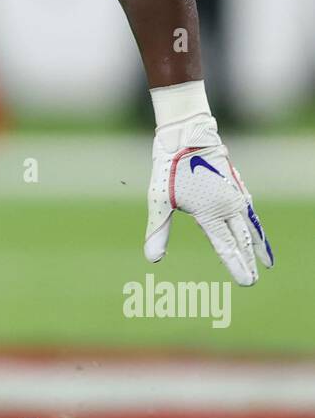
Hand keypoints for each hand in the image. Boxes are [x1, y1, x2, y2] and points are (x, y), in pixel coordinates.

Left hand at [145, 114, 273, 285]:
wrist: (186, 135)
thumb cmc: (169, 168)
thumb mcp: (159, 200)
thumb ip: (158, 231)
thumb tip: (152, 259)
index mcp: (211, 213)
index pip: (227, 247)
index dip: (237, 266)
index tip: (247, 282)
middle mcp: (228, 206)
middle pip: (242, 240)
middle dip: (248, 261)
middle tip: (253, 280)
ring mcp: (234, 195)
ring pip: (250, 225)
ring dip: (257, 244)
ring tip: (266, 259)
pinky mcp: (235, 185)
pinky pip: (249, 211)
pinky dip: (254, 224)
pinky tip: (254, 229)